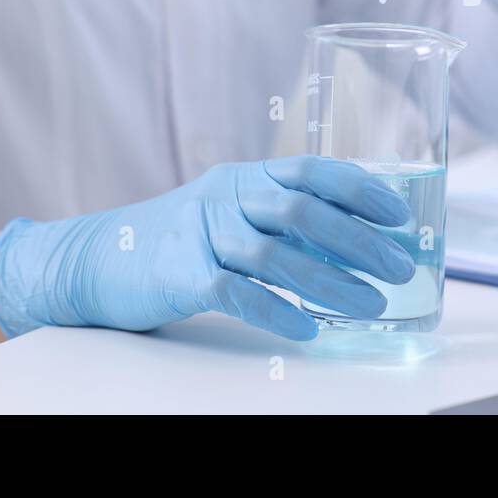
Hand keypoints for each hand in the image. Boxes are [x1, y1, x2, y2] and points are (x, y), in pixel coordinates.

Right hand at [0, 156, 415, 340]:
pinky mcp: (180, 275)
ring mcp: (201, 233)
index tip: (399, 215)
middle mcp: (226, 195)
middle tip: (398, 266)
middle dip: (358, 239)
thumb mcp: (232, 212)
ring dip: (331, 280)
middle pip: (301, 209)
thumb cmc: (181, 238)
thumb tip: (358, 242)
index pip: (311, 169)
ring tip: (370, 302)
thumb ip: (283, 221)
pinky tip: (308, 329)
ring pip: (274, 253)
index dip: (359, 189)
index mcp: (246, 176)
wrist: (98, 258)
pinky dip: (277, 311)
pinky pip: (237, 293)